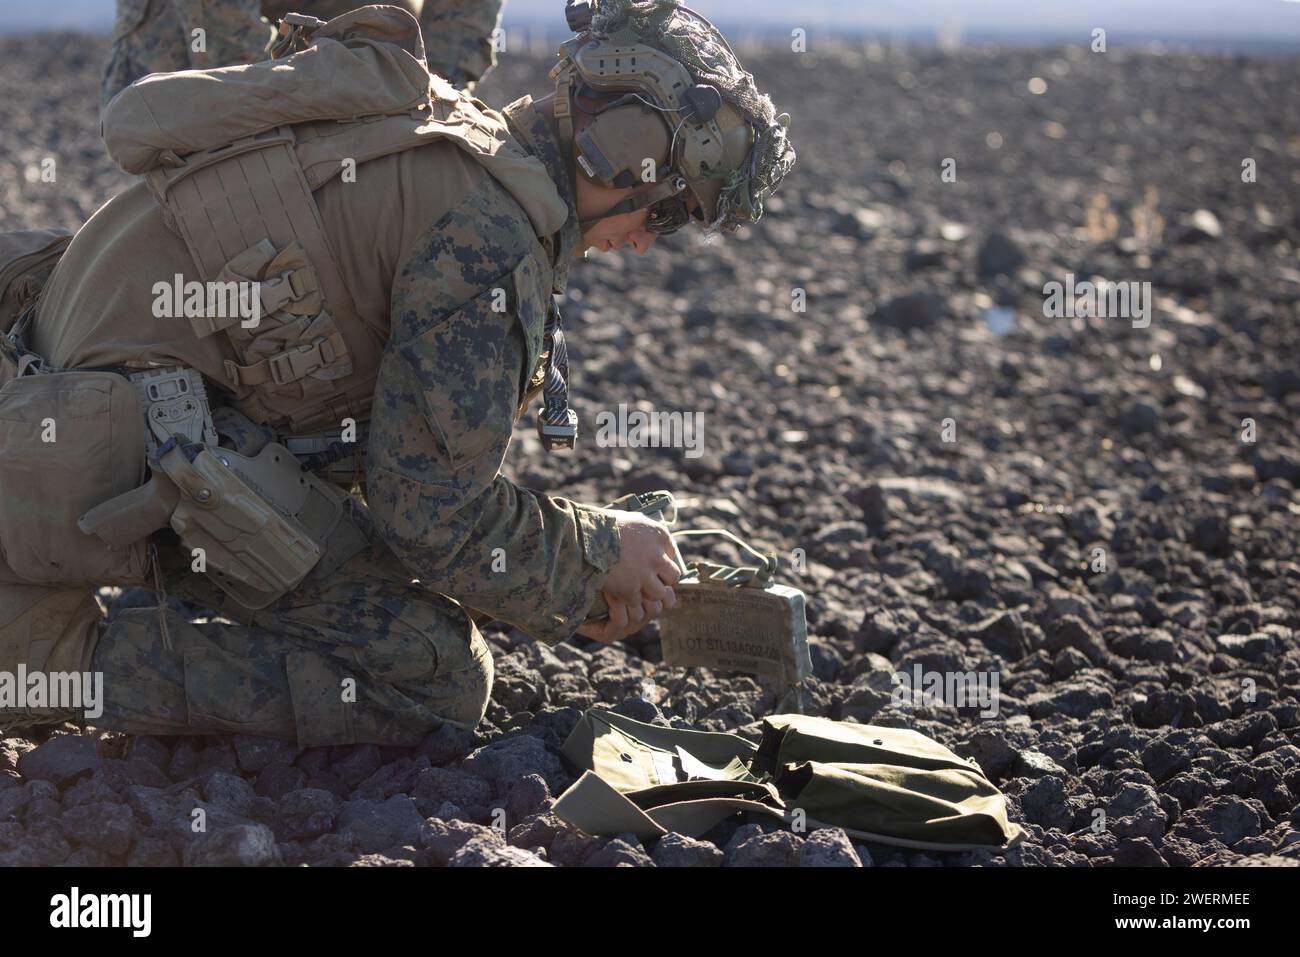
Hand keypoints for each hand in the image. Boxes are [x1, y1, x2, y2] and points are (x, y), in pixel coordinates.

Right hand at [575, 510, 679, 642]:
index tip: (652, 564)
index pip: (672, 553)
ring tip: (637, 590)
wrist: (584, 538)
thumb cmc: (606, 526)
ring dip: (649, 593)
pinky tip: (619, 593)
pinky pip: (636, 601)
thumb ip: (647, 533)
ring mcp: (644, 575)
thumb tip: (653, 543)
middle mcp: (657, 556)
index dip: (662, 561)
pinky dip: (628, 599)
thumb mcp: (634, 521)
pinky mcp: (630, 589)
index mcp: (660, 535)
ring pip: (659, 594)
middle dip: (663, 580)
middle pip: (673, 577)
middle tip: (650, 581)